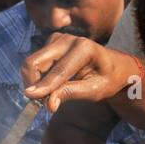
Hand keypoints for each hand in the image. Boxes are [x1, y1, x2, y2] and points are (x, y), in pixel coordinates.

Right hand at [20, 33, 134, 111]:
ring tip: (48, 97)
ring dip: (34, 82)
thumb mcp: (95, 90)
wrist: (114, 67)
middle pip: (36, 62)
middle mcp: (68, 40)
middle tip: (38, 103)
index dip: (44, 86)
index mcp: (84, 48)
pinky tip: (49, 88)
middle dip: (32, 83)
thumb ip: (72, 94)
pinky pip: (35, 63)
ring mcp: (58, 39)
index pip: (58, 71)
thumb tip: (49, 104)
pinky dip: (37, 78)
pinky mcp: (52, 43)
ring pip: (32, 63)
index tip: (30, 97)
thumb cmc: (108, 79)